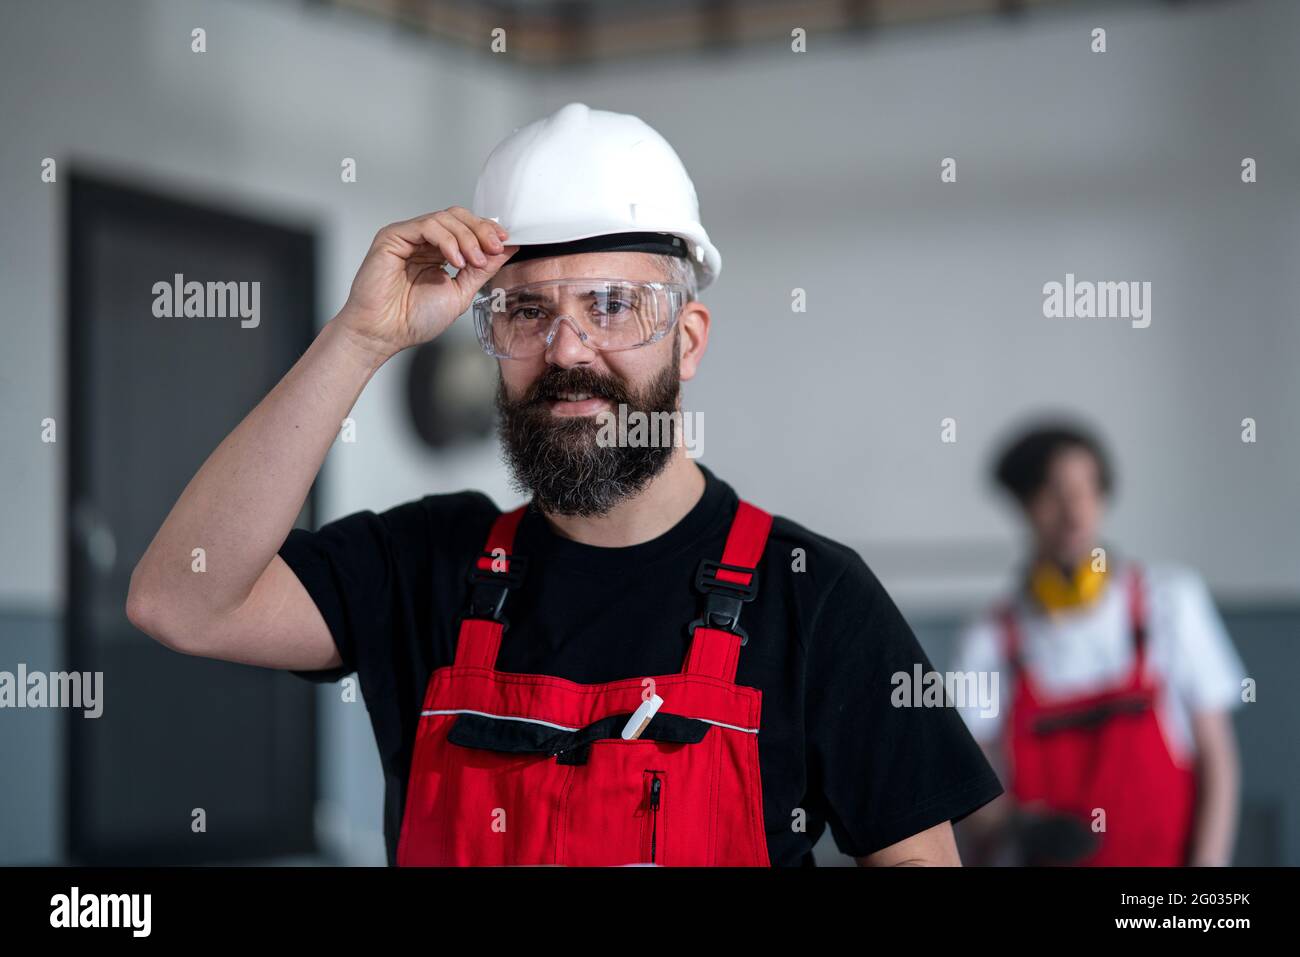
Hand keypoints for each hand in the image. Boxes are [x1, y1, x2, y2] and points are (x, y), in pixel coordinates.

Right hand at [337, 207, 517, 360]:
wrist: (385, 333)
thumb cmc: (412, 319)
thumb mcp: (461, 292)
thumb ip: (482, 269)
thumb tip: (506, 249)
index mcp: (438, 252)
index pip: (466, 228)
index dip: (487, 230)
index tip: (505, 242)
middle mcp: (423, 241)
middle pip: (457, 217)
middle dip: (481, 230)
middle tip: (494, 247)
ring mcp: (408, 237)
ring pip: (444, 218)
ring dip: (467, 237)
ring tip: (475, 260)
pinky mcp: (393, 236)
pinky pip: (427, 226)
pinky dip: (447, 240)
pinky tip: (455, 260)